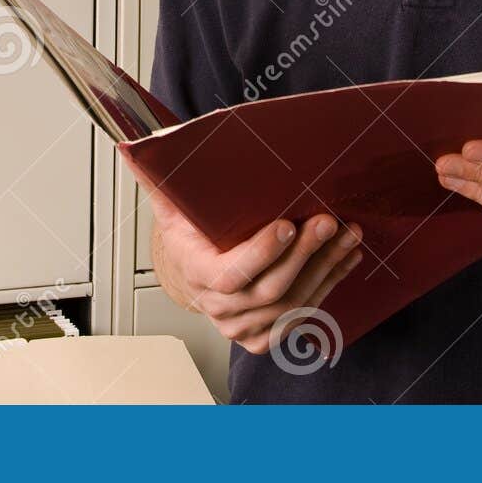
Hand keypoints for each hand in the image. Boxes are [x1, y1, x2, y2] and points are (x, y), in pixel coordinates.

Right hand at [132, 164, 362, 353]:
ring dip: (326, 267)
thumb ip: (158, 176)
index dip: (262, 254)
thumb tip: (134, 148)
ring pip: (294, 304)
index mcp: (196, 275)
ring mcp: (245, 327)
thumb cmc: (191, 233)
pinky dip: (330, 283)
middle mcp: (220, 309)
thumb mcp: (173, 202)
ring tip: (348, 233)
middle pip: (271, 290)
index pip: (231, 275)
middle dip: (305, 254)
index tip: (288, 224)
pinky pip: (305, 314)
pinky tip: (347, 256)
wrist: (195, 272)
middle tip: (328, 221)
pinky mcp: (267, 335)